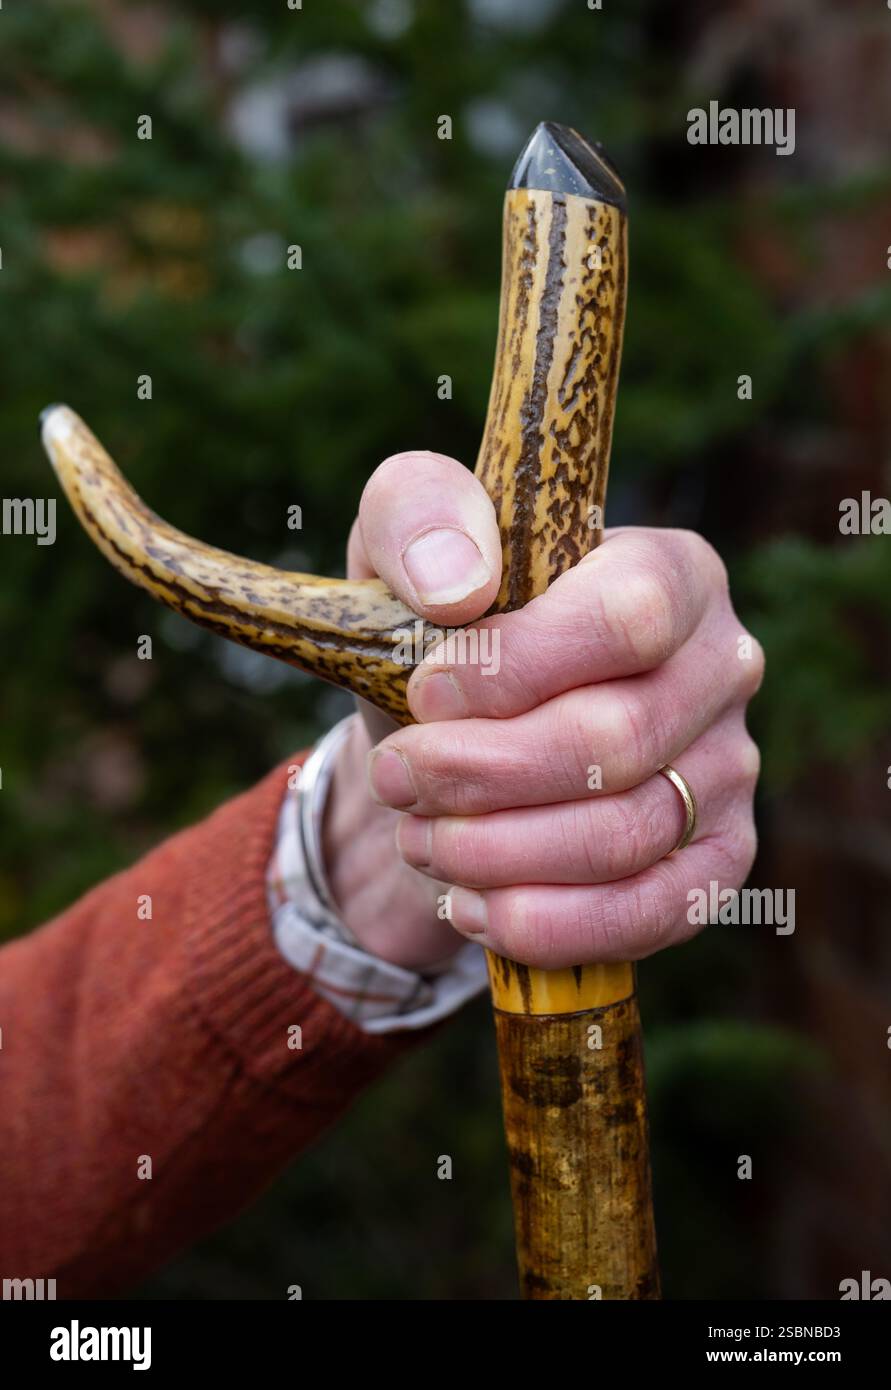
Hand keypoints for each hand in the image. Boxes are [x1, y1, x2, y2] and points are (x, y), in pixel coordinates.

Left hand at [323, 451, 761, 971]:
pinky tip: (470, 905)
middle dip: (480, 774)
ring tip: (420, 837)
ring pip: (622, 837)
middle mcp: (722, 668)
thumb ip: (420, 515)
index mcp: (672, 572)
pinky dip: (544, 923)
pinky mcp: (713, 861)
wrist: (454, 737)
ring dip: (494, 852)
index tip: (424, 694)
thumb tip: (456, 584)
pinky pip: (649, 914)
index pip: (626, 619)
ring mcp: (730, 771)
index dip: (515, 669)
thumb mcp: (404, 545)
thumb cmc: (439, 631)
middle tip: (397, 779)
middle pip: (615, 741)